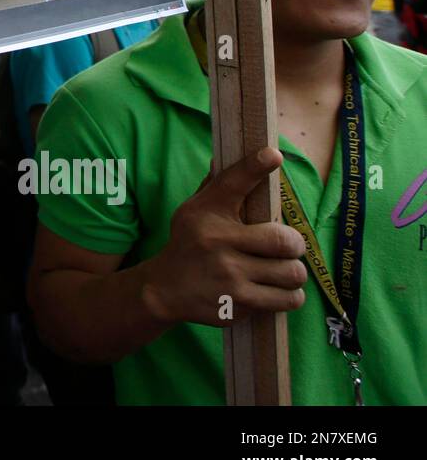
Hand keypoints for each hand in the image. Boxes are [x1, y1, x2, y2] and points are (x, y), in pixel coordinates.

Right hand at [143, 148, 307, 326]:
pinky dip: (288, 296)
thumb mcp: (193, 211)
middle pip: (286, 242)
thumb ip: (216, 187)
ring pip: (292, 274)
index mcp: (208, 214)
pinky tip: (275, 291)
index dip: (255, 166)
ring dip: (294, 273)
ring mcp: (229, 278)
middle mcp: (218, 244)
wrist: (163, 290)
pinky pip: (285, 300)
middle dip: (296, 245)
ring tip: (284, 271)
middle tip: (289, 247)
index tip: (273, 155)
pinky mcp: (239, 306)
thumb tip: (228, 154)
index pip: (233, 183)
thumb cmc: (188, 244)